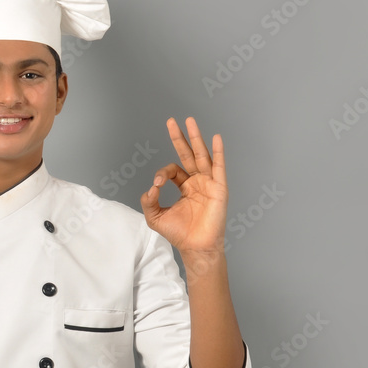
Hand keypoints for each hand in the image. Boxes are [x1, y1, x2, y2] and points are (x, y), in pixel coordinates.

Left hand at [140, 116, 227, 256]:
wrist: (195, 246)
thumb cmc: (179, 233)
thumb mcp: (155, 216)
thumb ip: (149, 200)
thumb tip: (151, 186)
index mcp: (184, 186)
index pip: (172, 170)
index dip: (162, 173)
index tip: (157, 184)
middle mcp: (197, 182)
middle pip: (188, 154)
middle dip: (180, 138)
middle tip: (171, 121)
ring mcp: (209, 183)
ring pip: (202, 155)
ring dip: (196, 138)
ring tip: (190, 120)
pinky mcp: (219, 188)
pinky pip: (219, 167)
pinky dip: (218, 152)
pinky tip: (216, 138)